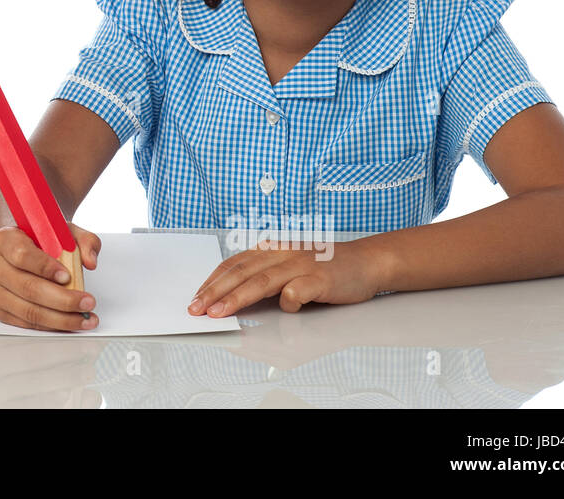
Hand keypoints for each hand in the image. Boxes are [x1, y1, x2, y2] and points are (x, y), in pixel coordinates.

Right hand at [0, 223, 101, 331]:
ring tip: (84, 317)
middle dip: (62, 299)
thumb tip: (90, 261)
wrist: (14, 247)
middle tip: (86, 302)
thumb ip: (82, 240)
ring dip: (60, 318)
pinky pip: (26, 323)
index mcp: (4, 240)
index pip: (22, 255)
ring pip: (28, 311)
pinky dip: (51, 326)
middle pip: (27, 288)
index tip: (68, 276)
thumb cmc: (36, 239)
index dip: (45, 268)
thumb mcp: (60, 230)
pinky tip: (69, 323)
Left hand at [188, 238, 383, 317]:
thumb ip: (264, 279)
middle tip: (198, 309)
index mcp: (271, 250)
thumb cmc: (324, 268)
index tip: (196, 298)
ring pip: (262, 281)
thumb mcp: (288, 267)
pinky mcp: (320, 279)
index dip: (211, 281)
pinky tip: (283, 311)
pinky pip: (297, 291)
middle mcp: (282, 254)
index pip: (233, 264)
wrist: (367, 261)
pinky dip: (287, 302)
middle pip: (241, 272)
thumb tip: (231, 300)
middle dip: (215, 292)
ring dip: (237, 298)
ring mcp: (301, 265)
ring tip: (219, 313)